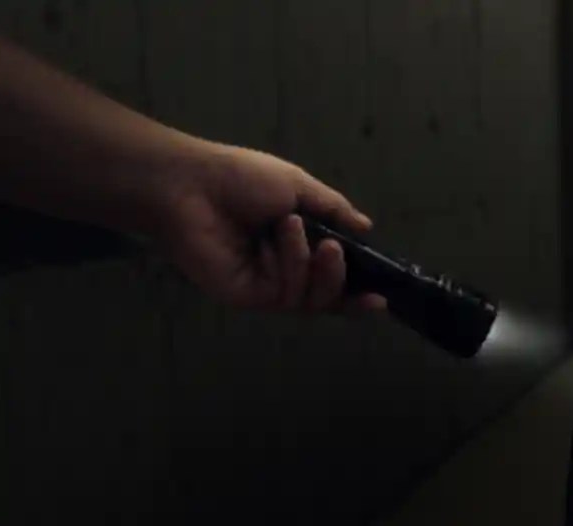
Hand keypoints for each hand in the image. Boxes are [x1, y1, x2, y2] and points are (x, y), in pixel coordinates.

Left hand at [153, 141, 386, 312]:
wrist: (191, 185)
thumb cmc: (240, 178)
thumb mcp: (298, 186)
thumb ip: (334, 210)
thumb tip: (367, 227)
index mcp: (297, 246)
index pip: (333, 279)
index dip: (357, 292)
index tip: (381, 298)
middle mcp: (284, 271)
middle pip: (327, 297)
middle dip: (339, 278)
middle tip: (335, 251)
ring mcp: (265, 287)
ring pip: (310, 299)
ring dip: (313, 266)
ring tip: (303, 234)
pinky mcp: (247, 295)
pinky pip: (285, 295)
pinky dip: (291, 266)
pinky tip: (280, 239)